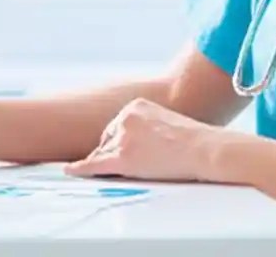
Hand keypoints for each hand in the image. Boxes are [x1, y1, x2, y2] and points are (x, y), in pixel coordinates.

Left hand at [63, 98, 237, 181]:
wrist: (204, 149)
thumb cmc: (193, 140)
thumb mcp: (166, 121)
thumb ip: (146, 126)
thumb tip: (136, 143)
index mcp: (136, 105)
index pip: (117, 126)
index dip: (123, 142)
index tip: (134, 149)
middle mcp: (125, 118)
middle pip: (107, 140)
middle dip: (115, 152)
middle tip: (141, 161)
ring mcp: (123, 138)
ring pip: (104, 154)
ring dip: (112, 163)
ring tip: (140, 167)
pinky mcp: (122, 157)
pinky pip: (94, 165)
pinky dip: (81, 168)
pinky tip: (71, 170)